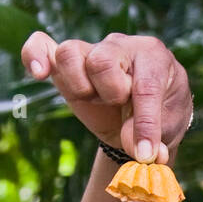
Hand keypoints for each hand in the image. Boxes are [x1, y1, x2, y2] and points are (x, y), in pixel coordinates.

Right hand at [20, 31, 192, 163]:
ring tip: (94, 99)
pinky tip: (38, 73)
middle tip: (121, 105)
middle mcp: (121, 47)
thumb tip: (141, 154)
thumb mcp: (168, 127)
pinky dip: (35, 55)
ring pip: (71, 54)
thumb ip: (154, 138)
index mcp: (154, 57)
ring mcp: (92, 53)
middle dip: (112, 92)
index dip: (145, 124)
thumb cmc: (163, 115)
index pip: (145, 86)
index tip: (145, 155)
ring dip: (81, 85)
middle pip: (102, 61)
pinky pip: (43, 46)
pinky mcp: (67, 66)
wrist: (148, 116)